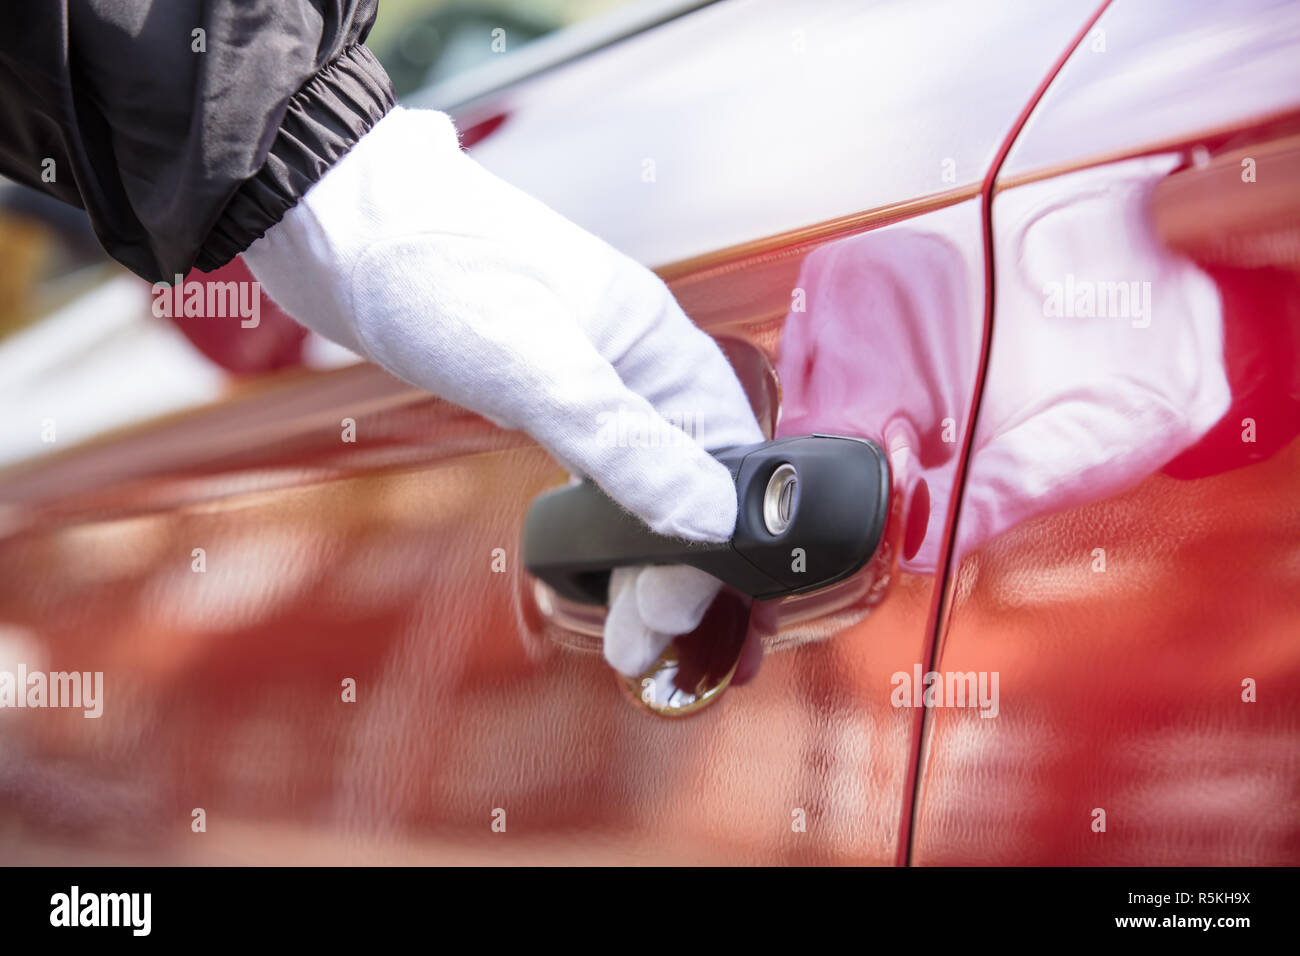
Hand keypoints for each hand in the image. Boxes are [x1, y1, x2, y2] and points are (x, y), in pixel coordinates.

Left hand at [243, 106, 764, 675]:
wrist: (333, 220)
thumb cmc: (429, 265)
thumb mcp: (534, 363)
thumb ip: (623, 444)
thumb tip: (711, 520)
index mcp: (661, 351)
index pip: (732, 469)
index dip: (719, 552)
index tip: (683, 619)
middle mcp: (639, 370)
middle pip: (695, 491)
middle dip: (681, 577)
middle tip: (647, 654)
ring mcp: (593, 383)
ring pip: (649, 490)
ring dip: (647, 565)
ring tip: (628, 639)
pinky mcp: (544, 394)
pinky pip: (602, 479)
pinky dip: (605, 533)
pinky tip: (593, 569)